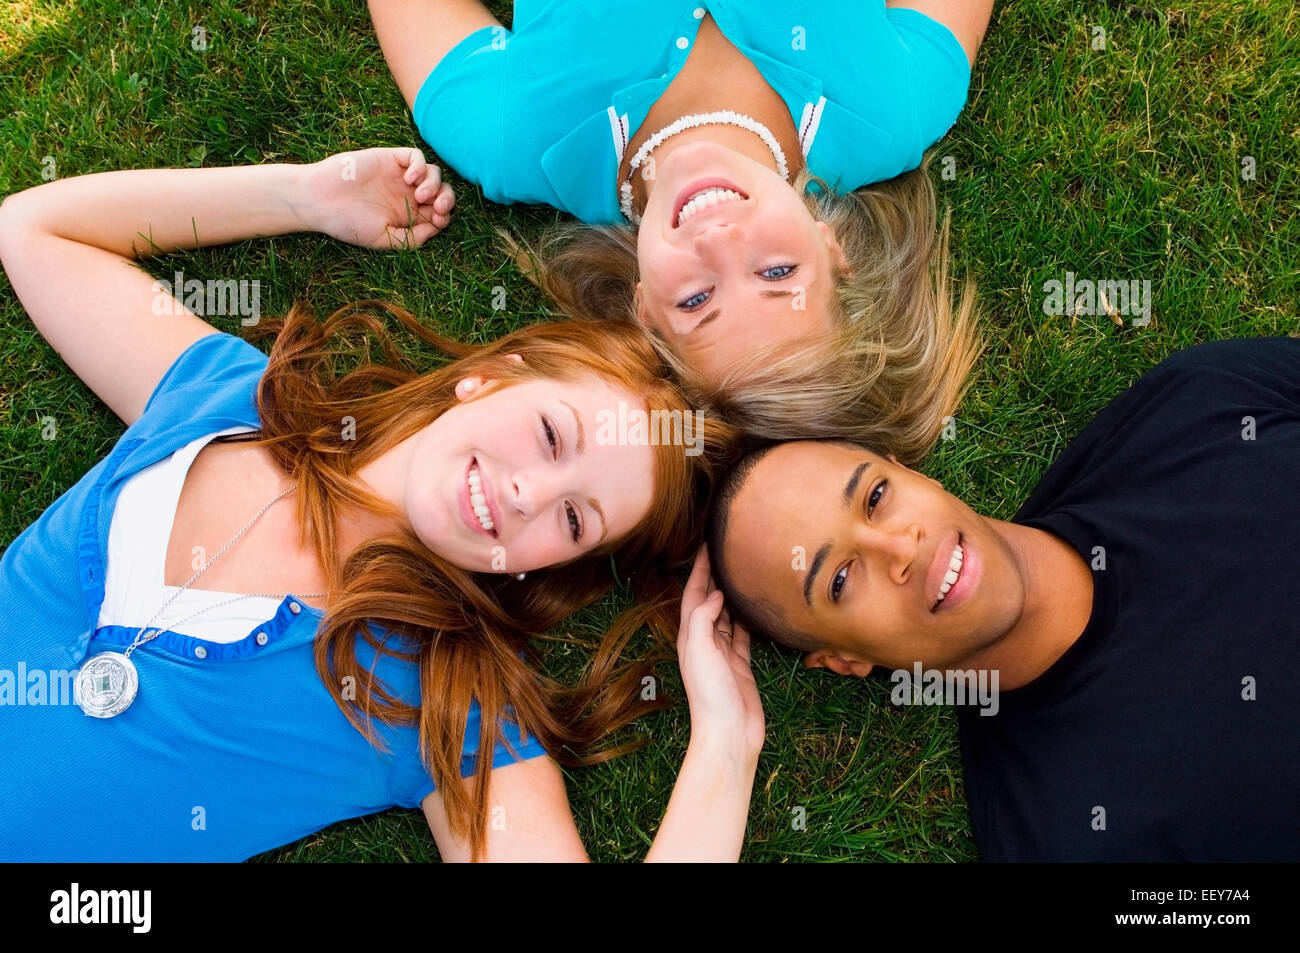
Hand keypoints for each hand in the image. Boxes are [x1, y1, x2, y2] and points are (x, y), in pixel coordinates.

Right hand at [300, 147, 454, 248]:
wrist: (320, 200)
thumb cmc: (348, 223)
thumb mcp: (384, 239)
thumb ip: (412, 238)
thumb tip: (437, 228)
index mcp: (408, 215)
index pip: (440, 212)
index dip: (445, 215)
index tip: (437, 220)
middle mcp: (407, 195)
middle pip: (442, 191)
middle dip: (447, 199)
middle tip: (436, 207)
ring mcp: (399, 176)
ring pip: (434, 173)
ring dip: (435, 184)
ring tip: (419, 195)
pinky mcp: (389, 159)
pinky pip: (416, 156)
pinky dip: (420, 166)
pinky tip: (409, 179)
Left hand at [676, 547, 764, 756]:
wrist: (728, 733)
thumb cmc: (709, 695)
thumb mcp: (699, 651)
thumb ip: (703, 619)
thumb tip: (715, 593)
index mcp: (690, 635)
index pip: (693, 593)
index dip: (699, 569)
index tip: (707, 544)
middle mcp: (704, 640)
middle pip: (708, 600)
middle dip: (714, 576)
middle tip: (727, 550)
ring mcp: (723, 652)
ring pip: (726, 614)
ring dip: (731, 593)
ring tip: (742, 571)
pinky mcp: (740, 663)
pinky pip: (742, 633)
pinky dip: (746, 618)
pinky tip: (754, 606)